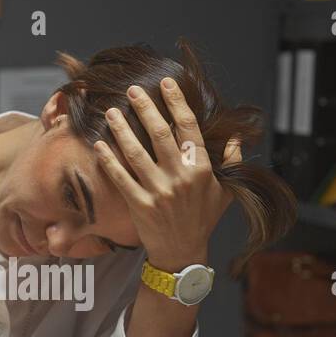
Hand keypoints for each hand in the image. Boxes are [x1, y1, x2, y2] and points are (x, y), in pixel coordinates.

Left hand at [94, 78, 241, 271]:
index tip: (166, 84)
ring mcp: (159, 191)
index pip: (188, 127)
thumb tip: (236, 135)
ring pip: (136, 152)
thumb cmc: (203, 219)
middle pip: (160, 134)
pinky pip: (121, 177)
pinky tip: (99, 144)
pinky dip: (108, 160)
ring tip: (111, 111)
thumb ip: (231, 161)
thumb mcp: (226, 191)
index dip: (176, 102)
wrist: (182, 252)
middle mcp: (180, 177)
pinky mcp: (140, 205)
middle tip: (132, 90)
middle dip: (145, 107)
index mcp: (202, 169)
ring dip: (122, 129)